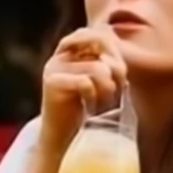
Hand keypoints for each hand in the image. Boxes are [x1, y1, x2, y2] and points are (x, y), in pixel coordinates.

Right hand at [39, 27, 126, 156]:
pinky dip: (95, 97)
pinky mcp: (51, 82)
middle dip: (116, 67)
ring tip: (107, 103)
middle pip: (99, 43)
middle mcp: (62, 54)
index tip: (121, 75)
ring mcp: (54, 66)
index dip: (116, 51)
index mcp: (74, 49)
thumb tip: (119, 59)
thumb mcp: (103, 82)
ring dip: (110, 88)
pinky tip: (92, 107)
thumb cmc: (86, 109)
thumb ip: (111, 64)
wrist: (62, 139)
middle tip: (119, 88)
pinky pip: (86, 82)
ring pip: (98, 67)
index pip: (100, 33)